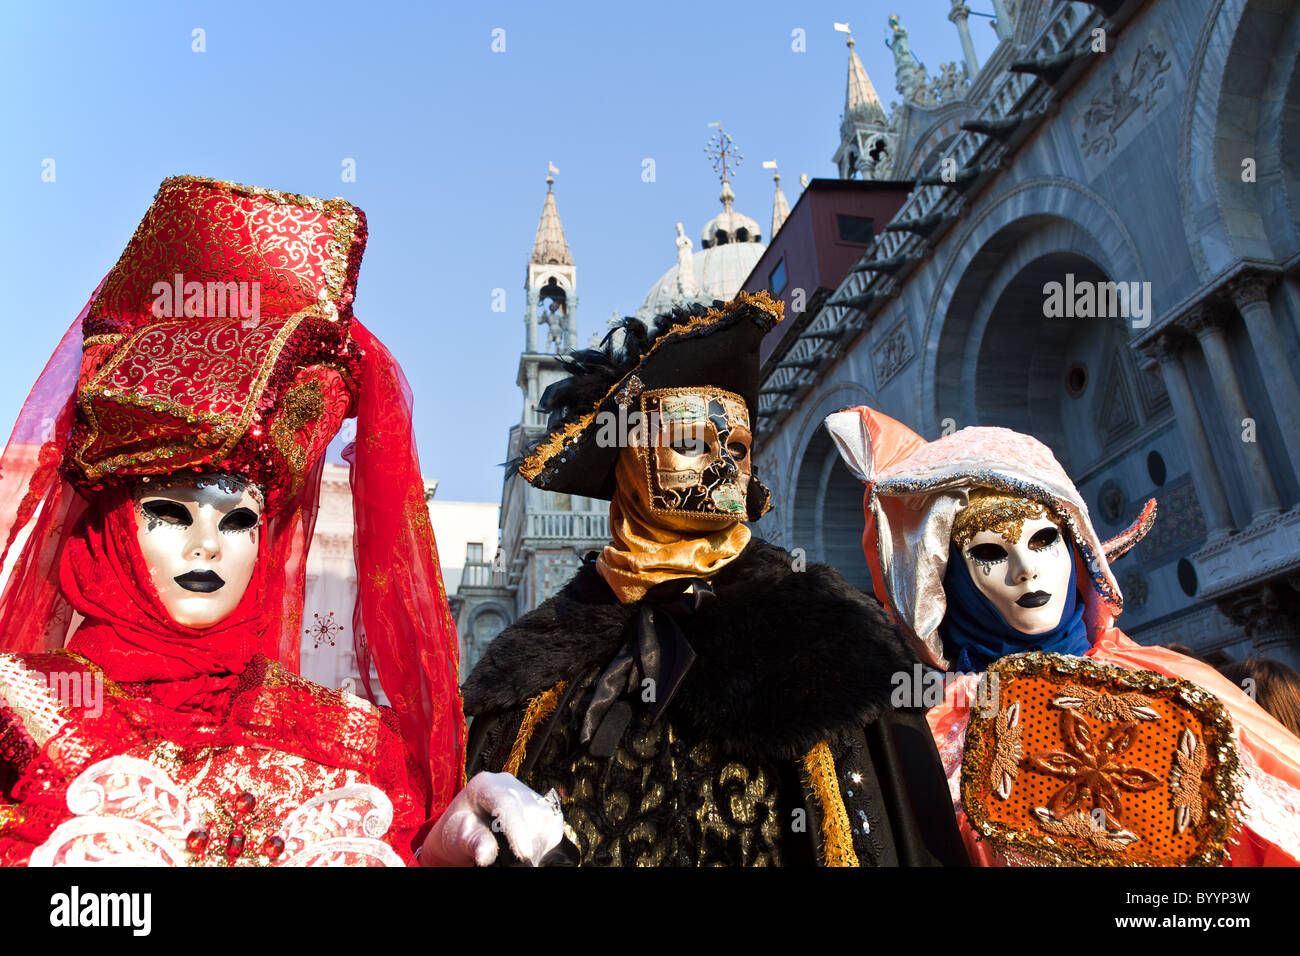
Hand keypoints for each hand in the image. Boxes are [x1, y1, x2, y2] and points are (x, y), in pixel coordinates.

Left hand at [420, 772, 564, 866]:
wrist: (464, 831)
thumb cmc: (458, 834)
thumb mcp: (458, 839)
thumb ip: (473, 843)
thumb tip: (486, 856)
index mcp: (485, 785)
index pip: (507, 803)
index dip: (518, 828)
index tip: (524, 855)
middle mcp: (508, 783)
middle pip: (530, 809)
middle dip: (530, 839)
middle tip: (523, 863)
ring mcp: (524, 792)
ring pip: (546, 814)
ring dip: (541, 841)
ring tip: (526, 858)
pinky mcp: (537, 804)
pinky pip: (553, 820)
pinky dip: (547, 839)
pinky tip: (535, 851)